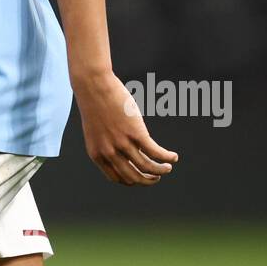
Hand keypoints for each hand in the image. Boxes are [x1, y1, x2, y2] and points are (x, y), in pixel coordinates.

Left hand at [74, 71, 178, 185]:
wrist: (92, 85)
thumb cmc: (94, 103)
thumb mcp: (96, 130)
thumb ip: (106, 143)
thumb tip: (125, 150)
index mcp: (97, 154)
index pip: (117, 178)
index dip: (132, 180)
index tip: (141, 176)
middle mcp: (109, 152)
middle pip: (134, 177)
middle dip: (148, 181)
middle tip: (156, 177)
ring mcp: (122, 143)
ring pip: (147, 167)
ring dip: (160, 171)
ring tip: (167, 167)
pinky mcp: (136, 132)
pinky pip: (155, 152)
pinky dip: (166, 157)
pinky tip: (173, 156)